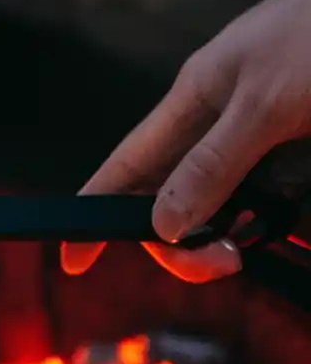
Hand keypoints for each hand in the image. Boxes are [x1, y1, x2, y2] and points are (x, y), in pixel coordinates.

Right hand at [62, 0, 310, 282]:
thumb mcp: (265, 103)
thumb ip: (213, 163)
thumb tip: (164, 222)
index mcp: (193, 101)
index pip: (126, 169)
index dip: (97, 213)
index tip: (75, 259)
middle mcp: (218, 122)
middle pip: (172, 199)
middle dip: (184, 241)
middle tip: (223, 261)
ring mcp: (257, 136)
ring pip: (220, 205)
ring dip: (228, 234)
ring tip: (249, 246)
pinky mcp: (295, 148)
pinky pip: (269, 200)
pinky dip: (269, 220)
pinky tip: (279, 224)